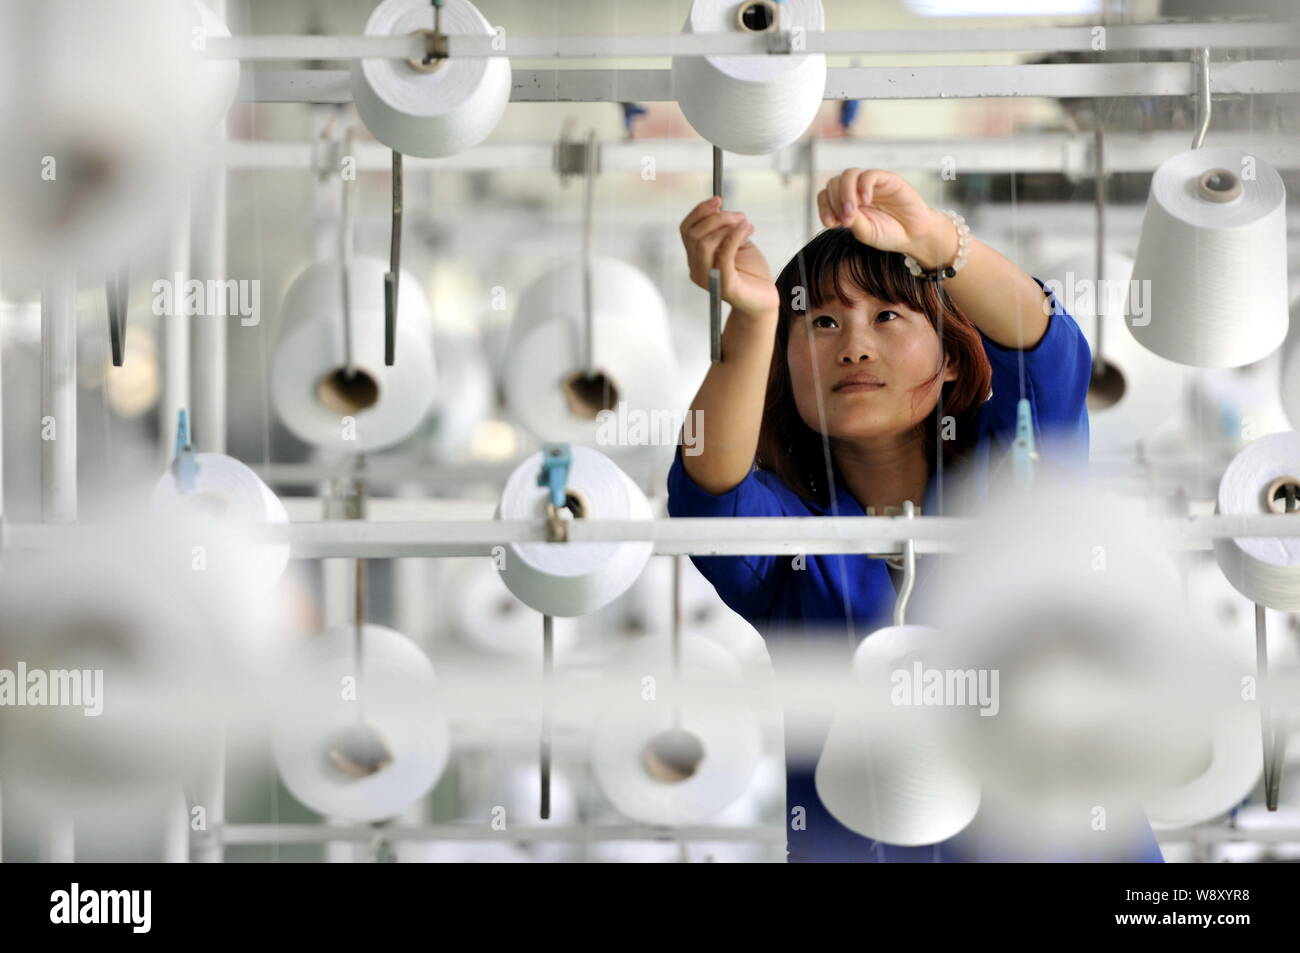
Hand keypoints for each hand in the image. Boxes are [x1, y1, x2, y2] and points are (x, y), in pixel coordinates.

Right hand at [679, 197, 778, 317]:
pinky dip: (734, 236)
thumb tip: (721, 209)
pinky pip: (723, 255)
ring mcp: (708, 279)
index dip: (699, 212)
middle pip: (693, 234)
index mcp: (696, 258)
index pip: (686, 230)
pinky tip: (746, 229)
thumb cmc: (751, 272)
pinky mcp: (725, 286)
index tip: (718, 200)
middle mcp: (697, 269)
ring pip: (703, 244)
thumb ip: (726, 229)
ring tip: (746, 223)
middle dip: (716, 217)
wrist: (764, 299)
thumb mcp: (737, 244)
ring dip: (725, 225)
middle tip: (739, 215)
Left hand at [817, 168, 955, 266]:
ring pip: (849, 175)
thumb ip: (853, 221)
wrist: (914, 235)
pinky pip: (869, 174)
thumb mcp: (866, 232)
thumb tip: (842, 211)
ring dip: (845, 192)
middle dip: (835, 202)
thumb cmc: (889, 233)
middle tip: (846, 220)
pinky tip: (866, 200)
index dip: (824, 207)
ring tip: (852, 210)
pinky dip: (863, 185)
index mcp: (846, 203)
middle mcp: (856, 190)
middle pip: (834, 183)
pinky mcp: (887, 179)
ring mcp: (871, 184)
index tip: (832, 224)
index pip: (826, 196)